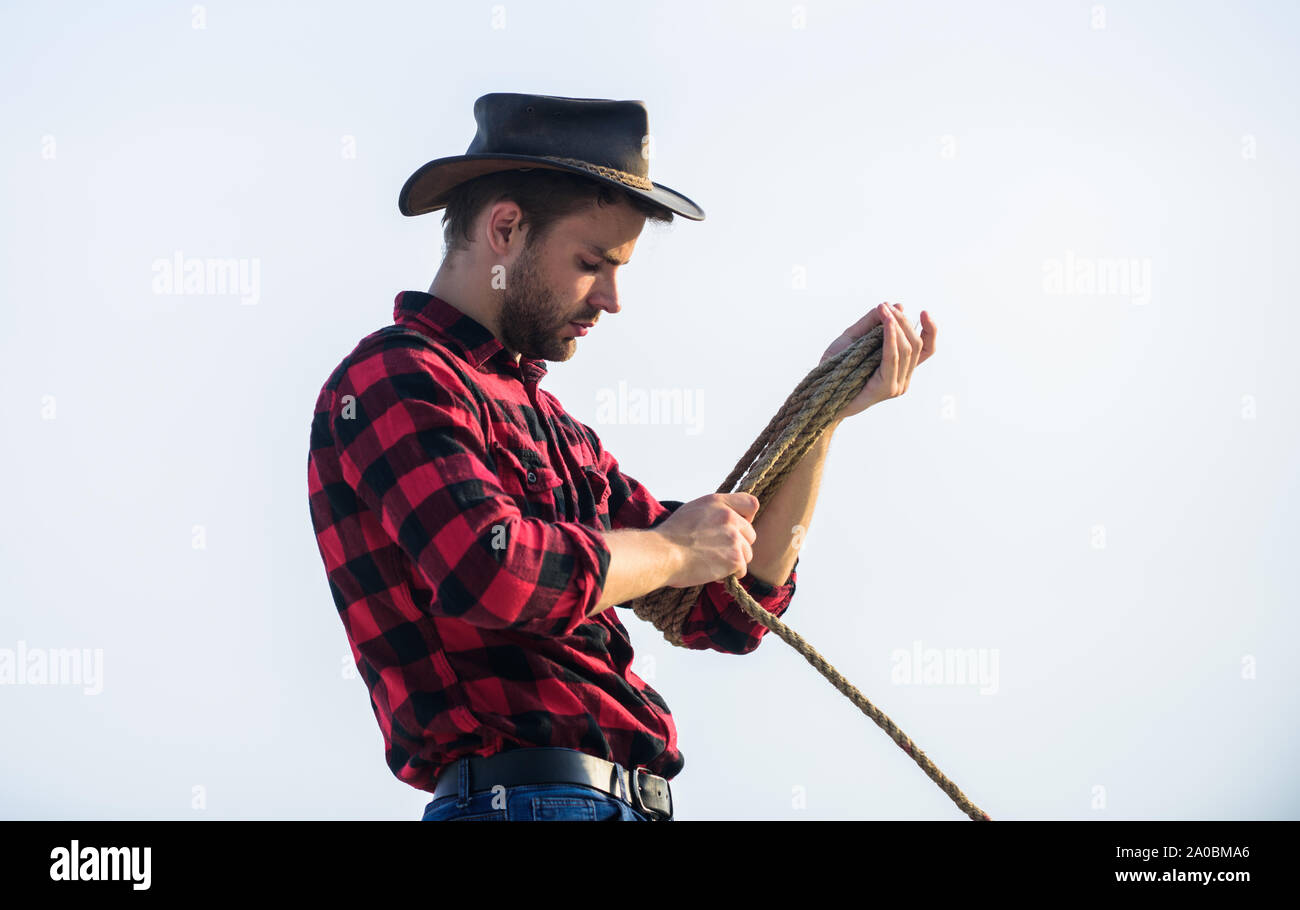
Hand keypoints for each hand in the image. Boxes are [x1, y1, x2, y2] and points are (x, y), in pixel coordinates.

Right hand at [655, 493, 758, 587]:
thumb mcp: (693, 510)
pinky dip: (730, 575)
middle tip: (718, 552)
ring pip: (747, 554)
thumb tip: (730, 521)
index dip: (746, 518)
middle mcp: (729, 517)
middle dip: (738, 545)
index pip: (751, 504)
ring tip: (712, 562)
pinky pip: (742, 570)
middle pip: (750, 534)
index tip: (736, 528)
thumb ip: (715, 512)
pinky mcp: (734, 558)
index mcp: (718, 502)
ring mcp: (734, 537)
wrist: (662, 554)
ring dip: (734, 561)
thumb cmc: (671, 536)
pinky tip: (713, 572)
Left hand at [819, 302, 935, 421]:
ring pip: (907, 349)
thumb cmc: (835, 366)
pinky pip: (893, 357)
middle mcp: (903, 378)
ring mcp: (896, 385)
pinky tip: (887, 322)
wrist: (820, 390)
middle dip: (903, 321)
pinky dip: (891, 337)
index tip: (923, 311)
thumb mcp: (855, 337)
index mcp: (900, 368)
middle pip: (916, 344)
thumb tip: (898, 305)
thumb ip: (873, 322)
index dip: (931, 330)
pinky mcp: (886, 387)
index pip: (926, 349)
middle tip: (886, 307)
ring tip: (884, 310)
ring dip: (897, 325)